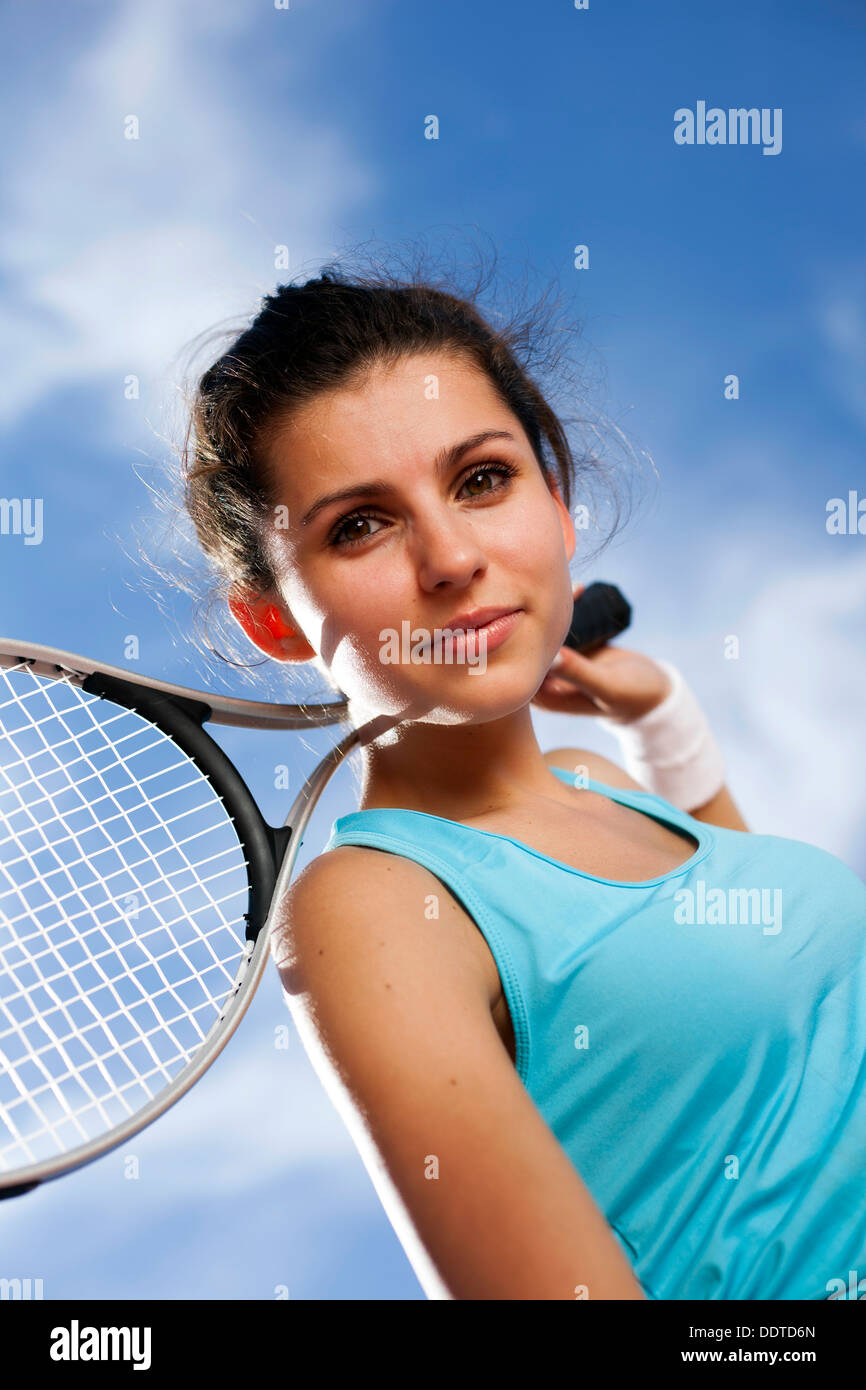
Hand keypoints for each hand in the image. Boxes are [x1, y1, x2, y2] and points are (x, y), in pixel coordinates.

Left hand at [532, 583, 672, 721]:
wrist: (656, 692)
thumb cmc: (633, 696)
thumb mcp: (608, 685)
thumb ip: (579, 674)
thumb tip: (550, 657)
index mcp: (546, 696)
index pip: (522, 664)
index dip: (524, 634)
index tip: (536, 607)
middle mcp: (545, 679)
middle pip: (530, 643)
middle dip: (536, 614)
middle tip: (546, 582)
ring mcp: (557, 662)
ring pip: (545, 630)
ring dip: (554, 606)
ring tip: (566, 581)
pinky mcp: (570, 647)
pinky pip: (563, 625)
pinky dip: (569, 607)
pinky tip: (579, 587)